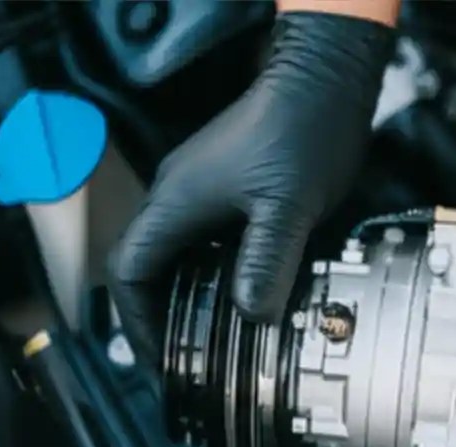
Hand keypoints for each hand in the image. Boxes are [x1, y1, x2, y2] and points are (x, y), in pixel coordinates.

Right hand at [109, 12, 392, 363]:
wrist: (324, 81)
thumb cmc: (302, 130)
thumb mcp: (289, 207)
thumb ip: (266, 262)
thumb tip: (250, 313)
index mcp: (176, 203)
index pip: (131, 271)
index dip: (138, 320)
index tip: (160, 356)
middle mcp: (179, 196)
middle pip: (150, 268)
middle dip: (163, 316)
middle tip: (188, 357)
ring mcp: (203, 190)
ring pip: (181, 256)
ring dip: (194, 297)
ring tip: (218, 337)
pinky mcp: (229, 187)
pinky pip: (209, 241)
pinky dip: (220, 274)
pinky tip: (249, 292)